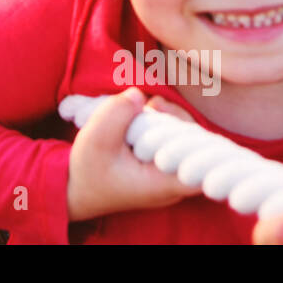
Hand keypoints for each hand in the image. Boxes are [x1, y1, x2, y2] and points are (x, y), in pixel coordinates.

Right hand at [65, 89, 202, 221]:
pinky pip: (177, 142)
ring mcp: (171, 175)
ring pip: (189, 142)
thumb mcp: (95, 138)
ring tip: (147, 108)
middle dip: (177, 120)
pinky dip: (164, 126)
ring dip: (170, 120)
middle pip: (198, 148)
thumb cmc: (87, 170)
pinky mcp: (164, 166)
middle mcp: (174, 183)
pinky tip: (146, 115)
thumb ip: (117, 113)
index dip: (200, 141)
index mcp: (163, 183)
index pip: (203, 167)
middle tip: (152, 105)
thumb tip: (140, 94)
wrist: (78, 188)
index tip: (171, 119)